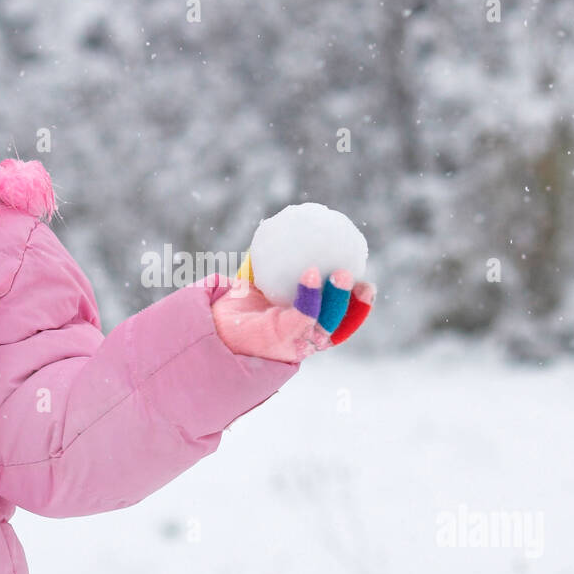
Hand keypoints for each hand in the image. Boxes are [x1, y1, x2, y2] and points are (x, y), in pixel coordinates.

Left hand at [211, 258, 374, 362]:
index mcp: (305, 329)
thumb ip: (269, 265)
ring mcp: (291, 343)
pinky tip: (310, 274)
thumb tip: (278, 230)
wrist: (206, 328)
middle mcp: (302, 340)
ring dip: (337, 300)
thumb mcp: (257, 285)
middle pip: (338, 327)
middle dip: (354, 307)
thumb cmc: (234, 308)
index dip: (357, 309)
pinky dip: (309, 296)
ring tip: (341, 274)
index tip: (367, 286)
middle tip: (362, 281)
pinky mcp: (277, 340)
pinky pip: (299, 318)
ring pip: (324, 324)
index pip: (339, 323)